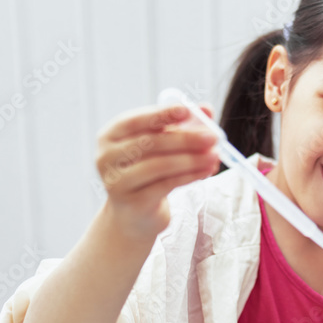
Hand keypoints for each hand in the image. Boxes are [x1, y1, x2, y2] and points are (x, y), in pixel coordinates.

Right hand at [95, 104, 219, 238]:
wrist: (136, 214)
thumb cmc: (150, 172)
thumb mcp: (164, 146)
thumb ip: (183, 125)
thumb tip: (207, 109)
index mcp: (111, 135)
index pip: (137, 120)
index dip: (162, 114)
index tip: (187, 110)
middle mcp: (107, 157)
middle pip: (150, 143)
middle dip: (186, 139)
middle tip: (213, 137)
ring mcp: (116, 181)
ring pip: (159, 166)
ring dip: (192, 160)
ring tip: (214, 156)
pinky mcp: (132, 202)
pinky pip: (166, 185)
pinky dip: (190, 176)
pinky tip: (206, 171)